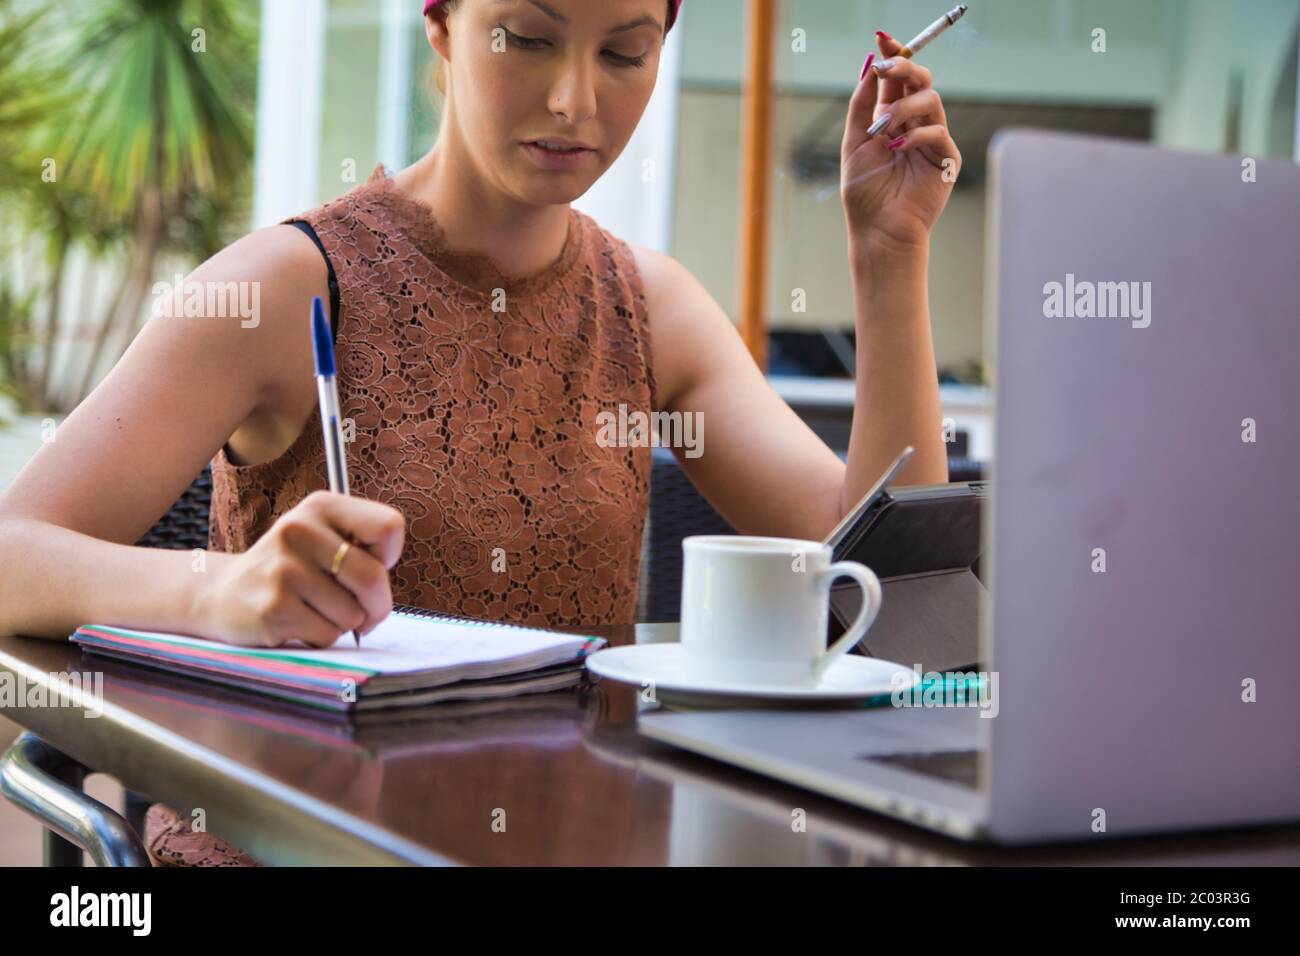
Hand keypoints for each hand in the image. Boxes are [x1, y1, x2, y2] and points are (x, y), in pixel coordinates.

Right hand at [191, 491, 405, 646]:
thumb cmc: (293, 571)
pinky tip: (299, 623)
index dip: (389, 555)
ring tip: (316, 610)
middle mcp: (300, 529)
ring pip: (353, 613)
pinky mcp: (274, 607)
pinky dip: (323, 637)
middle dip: (377, 606)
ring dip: (344, 624)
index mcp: (321, 506)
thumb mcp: (323, 540)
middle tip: (365, 613)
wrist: (224, 594)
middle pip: (373, 577)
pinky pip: (328, 634)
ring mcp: (284, 569)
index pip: (389, 527)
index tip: (371, 564)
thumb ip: (363, 552)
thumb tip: (380, 595)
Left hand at [841, 31, 960, 249]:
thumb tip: (868, 67)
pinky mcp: (945, 159)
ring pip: (930, 100)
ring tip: (883, 128)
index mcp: (891, 119)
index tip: (882, 38)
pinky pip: (936, 132)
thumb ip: (861, 106)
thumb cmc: (864, 193)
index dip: (893, 55)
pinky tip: (896, 148)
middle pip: (920, 80)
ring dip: (904, 107)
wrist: (878, 230)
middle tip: (885, 69)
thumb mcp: (853, 143)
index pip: (897, 79)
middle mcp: (914, 124)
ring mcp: (932, 140)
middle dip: (903, 68)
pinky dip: (914, 135)